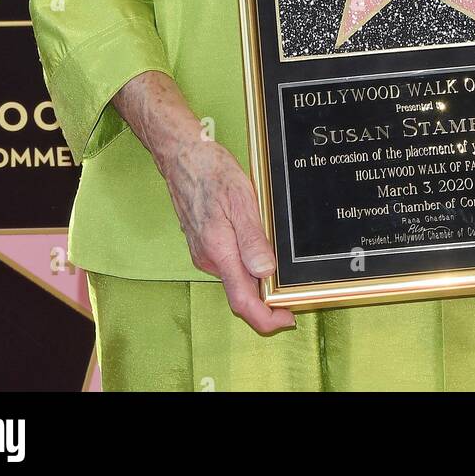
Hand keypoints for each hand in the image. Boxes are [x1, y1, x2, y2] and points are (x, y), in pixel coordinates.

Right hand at [159, 130, 295, 335]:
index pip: (243, 301)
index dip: (266, 318)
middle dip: (266, 297)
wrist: (184, 157)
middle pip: (241, 293)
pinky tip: (256, 245)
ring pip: (235, 277)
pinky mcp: (204, 245)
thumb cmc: (212, 173)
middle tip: (290, 287)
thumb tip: (265, 271)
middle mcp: (210, 259)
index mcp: (220, 251)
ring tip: (274, 256)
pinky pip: (229, 264)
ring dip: (256, 277)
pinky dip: (245, 264)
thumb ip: (252, 239)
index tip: (287, 317)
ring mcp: (205, 253)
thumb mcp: (241, 200)